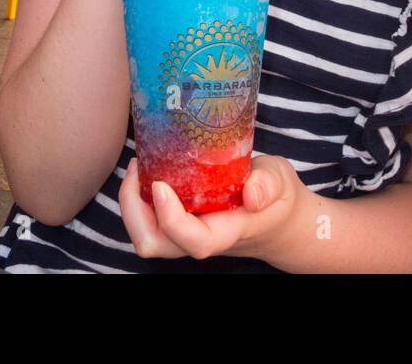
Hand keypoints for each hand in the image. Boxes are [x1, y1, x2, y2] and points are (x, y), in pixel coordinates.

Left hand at [119, 155, 305, 260]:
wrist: (278, 221)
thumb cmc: (277, 198)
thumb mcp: (281, 181)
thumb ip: (269, 184)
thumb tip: (252, 194)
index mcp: (228, 231)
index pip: (194, 241)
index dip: (170, 219)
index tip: (161, 184)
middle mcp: (201, 237)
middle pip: (154, 245)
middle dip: (133, 212)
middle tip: (138, 168)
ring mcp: (186, 233)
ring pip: (145, 236)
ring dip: (131, 204)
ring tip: (138, 165)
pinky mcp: (178, 223)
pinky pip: (147, 221)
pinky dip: (137, 199)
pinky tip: (148, 168)